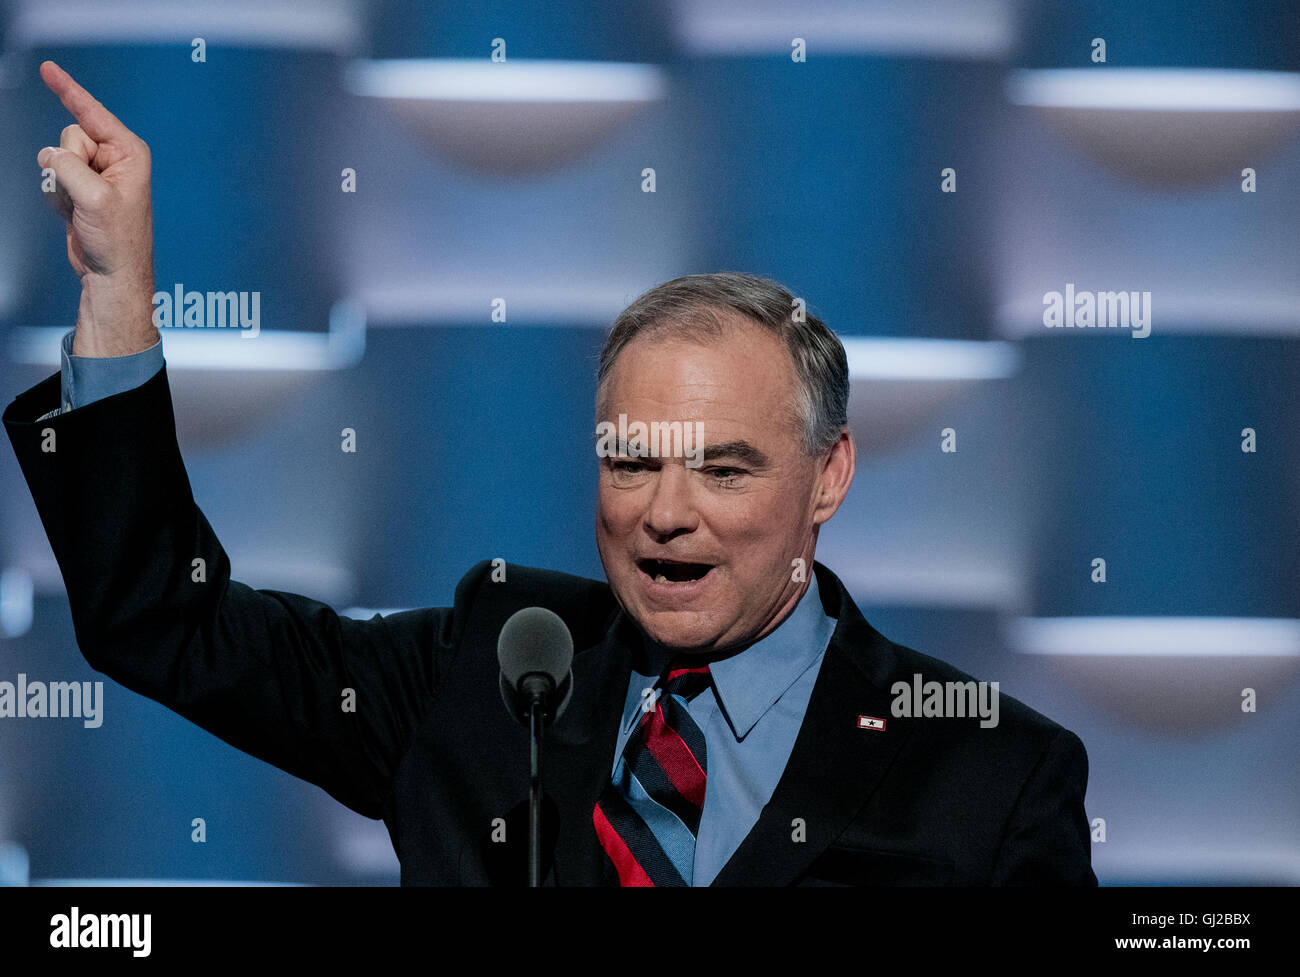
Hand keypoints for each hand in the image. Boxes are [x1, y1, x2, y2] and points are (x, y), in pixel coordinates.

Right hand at [36, 60, 156, 356]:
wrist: (110, 273)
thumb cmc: (117, 240)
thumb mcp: (94, 198)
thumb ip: (67, 165)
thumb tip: (49, 154)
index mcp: (129, 153)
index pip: (92, 113)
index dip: (68, 90)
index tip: (48, 69)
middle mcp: (115, 158)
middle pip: (69, 135)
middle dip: (68, 163)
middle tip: (87, 194)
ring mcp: (96, 173)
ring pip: (56, 156)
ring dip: (62, 184)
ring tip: (84, 208)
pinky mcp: (81, 187)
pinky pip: (52, 176)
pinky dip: (57, 196)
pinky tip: (76, 214)